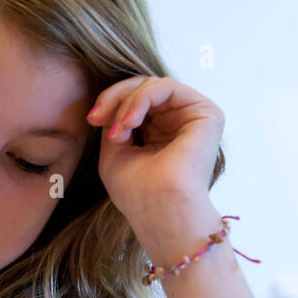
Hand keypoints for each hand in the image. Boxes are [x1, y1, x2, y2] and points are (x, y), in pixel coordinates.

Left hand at [87, 76, 223, 227]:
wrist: (160, 211)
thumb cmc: (137, 193)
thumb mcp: (115, 151)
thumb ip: (115, 121)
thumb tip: (110, 102)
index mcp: (161, 133)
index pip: (136, 101)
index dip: (110, 103)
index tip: (91, 120)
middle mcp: (180, 123)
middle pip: (143, 87)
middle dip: (115, 98)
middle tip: (97, 118)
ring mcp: (193, 117)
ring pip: (152, 85)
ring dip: (126, 103)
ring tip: (119, 131)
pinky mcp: (206, 113)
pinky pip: (166, 86)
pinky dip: (141, 99)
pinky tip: (130, 123)